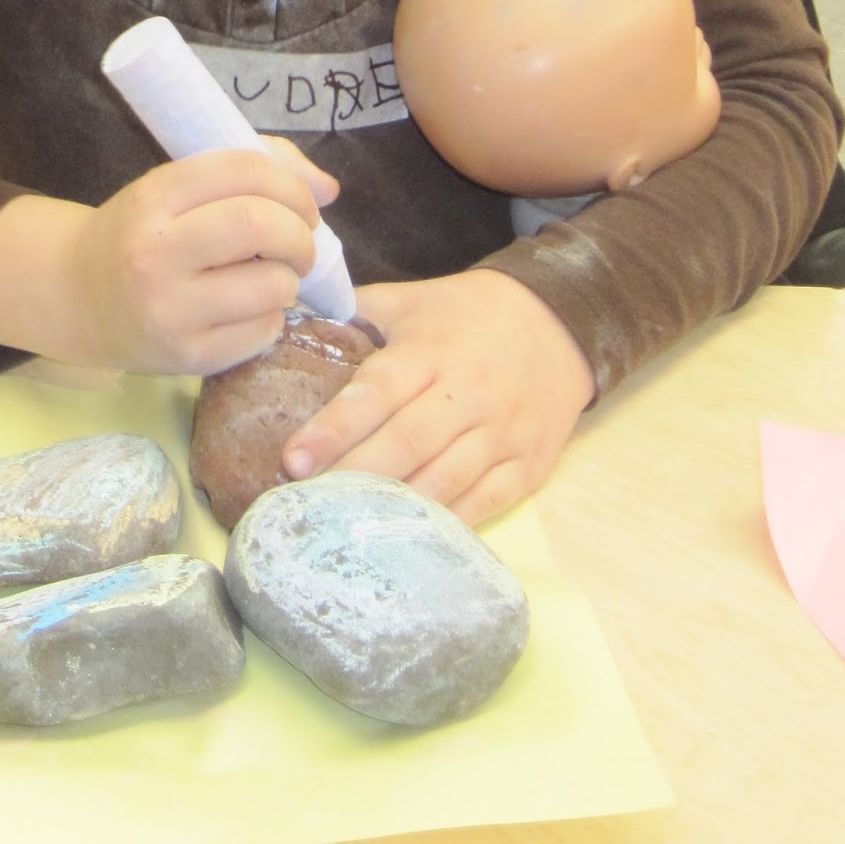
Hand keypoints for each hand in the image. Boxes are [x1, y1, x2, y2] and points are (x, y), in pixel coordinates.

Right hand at [67, 147, 330, 374]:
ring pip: (271, 285)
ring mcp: (168, 310)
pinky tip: (249, 309)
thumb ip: (254, 171)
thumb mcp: (176, 188)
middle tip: (299, 242)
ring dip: (290, 279)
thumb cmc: (143, 233)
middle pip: (259, 224)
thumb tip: (328, 190)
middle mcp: (154, 252)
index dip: (291, 183)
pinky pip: (263, 332)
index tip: (302, 203)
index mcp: (152, 198)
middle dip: (300, 233)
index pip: (243, 170)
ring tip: (271, 277)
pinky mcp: (185, 358)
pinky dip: (272, 317)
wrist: (79, 297)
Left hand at [280, 269, 595, 524]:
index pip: (378, 391)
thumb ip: (352, 312)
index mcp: (431, 351)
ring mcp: (502, 434)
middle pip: (408, 444)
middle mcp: (468, 394)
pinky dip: (447, 525)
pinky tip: (407, 542)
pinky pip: (484, 503)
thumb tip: (286, 316)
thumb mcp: (409, 301)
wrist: (558, 324)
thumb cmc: (464, 315)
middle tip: (307, 504)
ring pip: (445, 481)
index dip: (335, 428)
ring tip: (347, 532)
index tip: (294, 459)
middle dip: (354, 477)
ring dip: (396, 510)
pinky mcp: (527, 466)